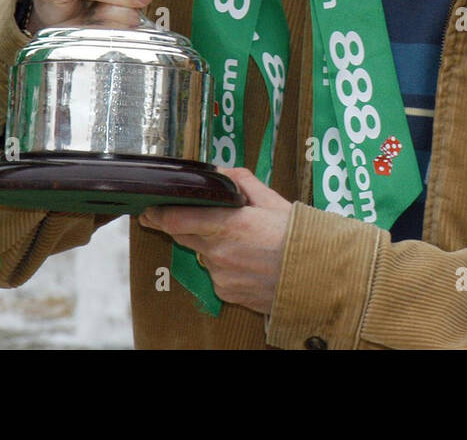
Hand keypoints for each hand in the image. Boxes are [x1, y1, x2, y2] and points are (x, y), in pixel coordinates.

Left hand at [139, 168, 292, 315]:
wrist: (318, 279)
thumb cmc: (298, 237)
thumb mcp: (273, 201)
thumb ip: (242, 183)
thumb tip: (220, 174)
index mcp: (229, 225)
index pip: (177, 220)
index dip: (158, 214)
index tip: (148, 210)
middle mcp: (219, 253)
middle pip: (183, 236)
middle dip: (183, 225)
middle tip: (192, 216)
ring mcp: (221, 276)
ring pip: (202, 255)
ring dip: (210, 245)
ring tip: (241, 240)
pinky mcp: (226, 293)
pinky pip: (215, 274)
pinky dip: (223, 264)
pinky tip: (246, 260)